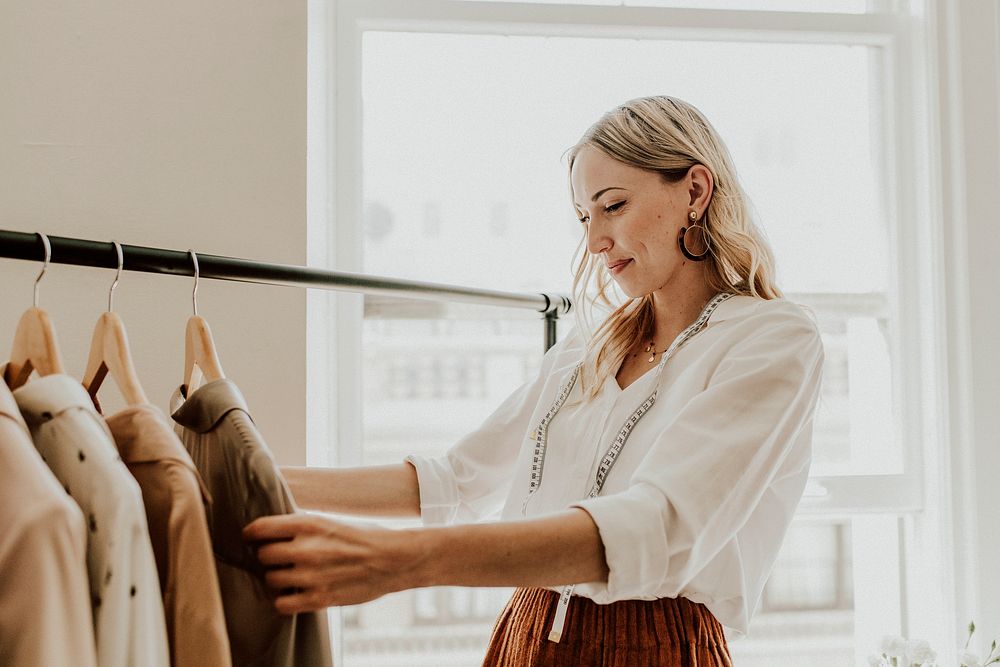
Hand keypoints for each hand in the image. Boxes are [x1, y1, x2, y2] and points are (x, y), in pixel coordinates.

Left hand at [242, 513, 425, 613]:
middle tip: (280, 558)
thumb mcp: (331, 521)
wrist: (392, 559)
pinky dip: (285, 600)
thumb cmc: (363, 537)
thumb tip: (272, 532)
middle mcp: (306, 549)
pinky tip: (295, 593)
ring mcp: (311, 576)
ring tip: (292, 575)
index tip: (251, 537)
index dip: (252, 534)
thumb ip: (302, 527)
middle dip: (269, 556)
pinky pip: (282, 604)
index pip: (260, 528)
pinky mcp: (319, 599)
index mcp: (309, 524)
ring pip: (270, 579)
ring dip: (278, 578)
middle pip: (263, 555)